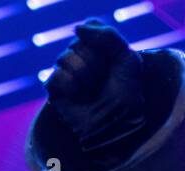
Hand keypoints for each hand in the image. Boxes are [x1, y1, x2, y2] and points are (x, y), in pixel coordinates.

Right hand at [44, 19, 146, 157]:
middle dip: (94, 60)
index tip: (110, 55)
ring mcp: (69, 75)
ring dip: (83, 73)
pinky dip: (70, 85)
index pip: (90, 27)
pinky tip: (79, 96)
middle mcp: (84, 60)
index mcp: (102, 51)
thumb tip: (77, 29)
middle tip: (103, 80)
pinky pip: (56, 76)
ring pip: (65, 57)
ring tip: (92, 90)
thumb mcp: (128, 62)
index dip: (98, 37)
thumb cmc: (127, 98)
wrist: (117, 129)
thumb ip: (108, 37)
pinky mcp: (56, 91)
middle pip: (78, 42)